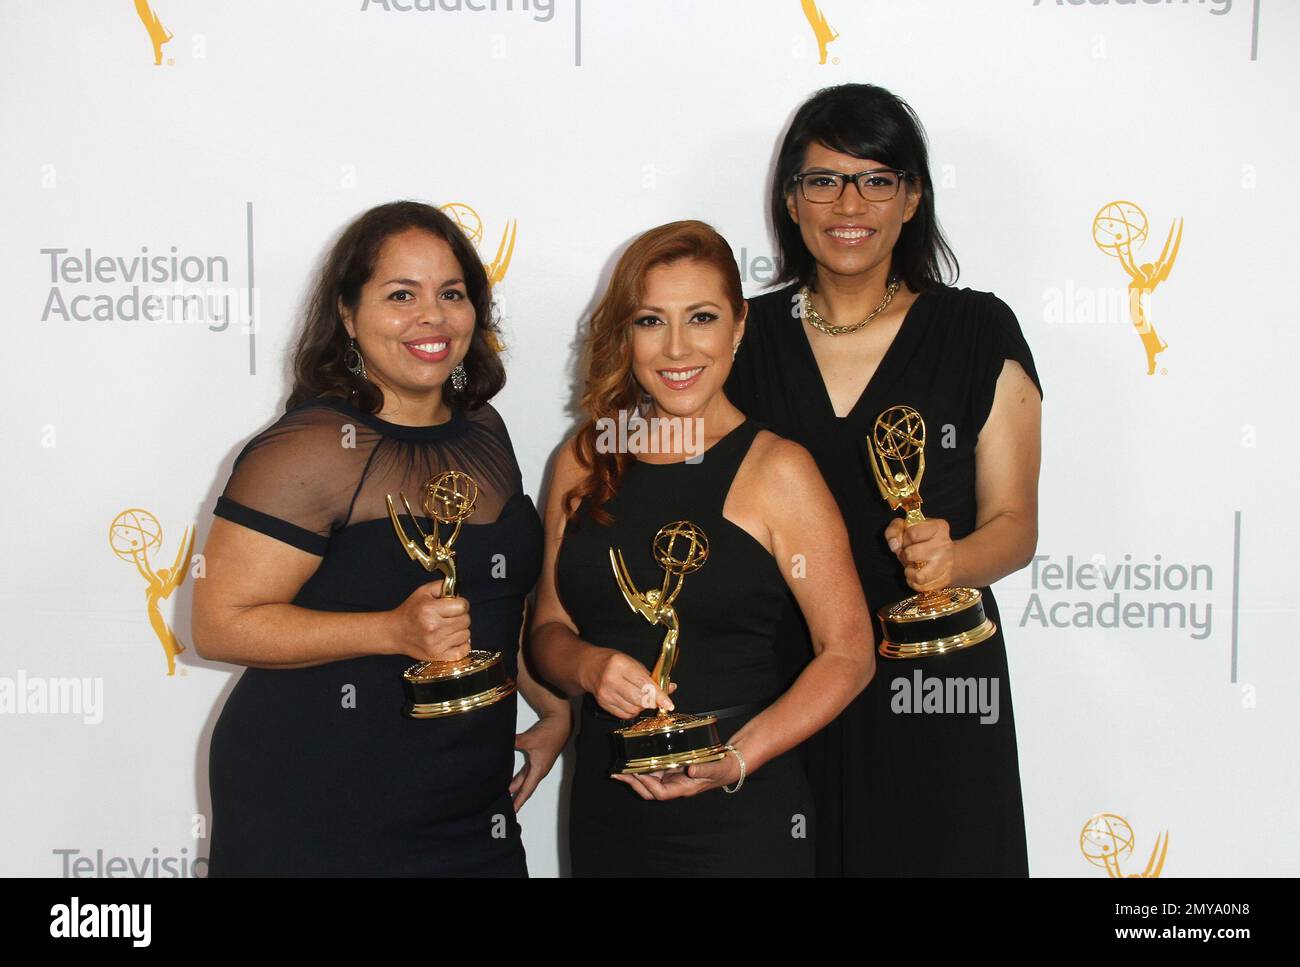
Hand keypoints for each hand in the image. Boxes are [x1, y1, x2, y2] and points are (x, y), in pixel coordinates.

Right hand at [386, 577, 471, 662]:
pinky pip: (464, 650)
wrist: (395, 632)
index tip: (455, 606)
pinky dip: (461, 645)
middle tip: (449, 617)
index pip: (462, 606)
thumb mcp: (423, 592)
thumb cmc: (410, 612)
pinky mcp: (438, 656)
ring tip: (448, 628)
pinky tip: (451, 639)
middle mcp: (433, 627)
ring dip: (460, 630)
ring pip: (466, 635)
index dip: (461, 604)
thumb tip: (459, 592)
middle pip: (466, 620)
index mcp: (430, 610)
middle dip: (460, 616)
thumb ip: (443, 586)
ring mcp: (436, 644)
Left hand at [510, 713, 569, 810]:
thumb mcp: (530, 739)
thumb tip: (500, 745)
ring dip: (515, 786)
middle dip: (515, 797)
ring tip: (504, 793)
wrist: (560, 722)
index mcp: (539, 770)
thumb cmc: (550, 733)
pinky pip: (525, 771)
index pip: (526, 790)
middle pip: (524, 787)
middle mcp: (538, 769)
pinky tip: (508, 775)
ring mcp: (538, 763)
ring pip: (524, 779)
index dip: (519, 801)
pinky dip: (517, 776)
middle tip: (504, 806)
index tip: (512, 812)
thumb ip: (514, 743)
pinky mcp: (536, 756)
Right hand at [582, 648, 673, 719]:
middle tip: (656, 699)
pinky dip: (633, 711)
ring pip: (633, 709)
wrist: (589, 667)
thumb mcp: (633, 663)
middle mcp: (611, 680)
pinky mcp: (603, 704)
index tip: (669, 704)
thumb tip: (670, 689)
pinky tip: (631, 702)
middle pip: (639, 699)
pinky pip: (625, 715)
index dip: (659, 696)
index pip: (644, 684)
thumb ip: (651, 677)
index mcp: (621, 665)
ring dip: (642, 706)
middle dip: (652, 702)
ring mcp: (606, 694)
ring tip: (640, 697)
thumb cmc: (613, 662)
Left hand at [612, 749, 742, 799]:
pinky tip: (634, 759)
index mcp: (683, 788)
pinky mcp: (671, 769)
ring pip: (648, 782)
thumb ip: (705, 770)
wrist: (727, 765)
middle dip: (633, 783)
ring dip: (634, 776)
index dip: (647, 785)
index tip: (637, 773)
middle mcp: (674, 785)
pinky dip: (642, 767)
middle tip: (617, 773)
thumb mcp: (716, 769)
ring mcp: (672, 778)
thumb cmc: (722, 769)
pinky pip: (653, 771)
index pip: (660, 792)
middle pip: (649, 790)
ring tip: (619, 768)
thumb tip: (691, 770)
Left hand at [885, 517, 955, 592]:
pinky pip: (922, 587)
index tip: (907, 539)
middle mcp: (945, 544)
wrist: (943, 552)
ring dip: (909, 572)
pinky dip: (914, 583)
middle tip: (907, 554)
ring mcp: (947, 563)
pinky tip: (915, 575)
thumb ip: (894, 529)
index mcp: (938, 527)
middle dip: (904, 555)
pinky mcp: (945, 579)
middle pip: (911, 554)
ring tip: (910, 567)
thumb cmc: (921, 537)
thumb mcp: (905, 526)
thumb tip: (894, 545)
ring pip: (920, 576)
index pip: (912, 534)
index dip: (904, 538)